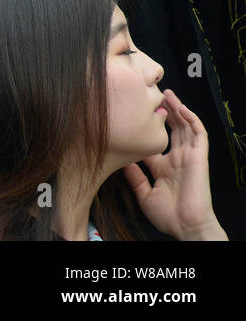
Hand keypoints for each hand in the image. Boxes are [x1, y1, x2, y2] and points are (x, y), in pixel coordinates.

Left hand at [123, 89, 226, 239]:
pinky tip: (183, 108)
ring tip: (167, 93)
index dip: (147, 127)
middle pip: (172, 128)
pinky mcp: (199, 158)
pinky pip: (199, 135)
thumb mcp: (143, 192)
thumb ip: (134, 176)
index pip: (155, 140)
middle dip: (164, 111)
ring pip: (185, 126)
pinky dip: (193, 120)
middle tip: (152, 94)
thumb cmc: (168, 215)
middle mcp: (176, 158)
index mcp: (163, 166)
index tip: (132, 112)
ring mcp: (189, 157)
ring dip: (178, 109)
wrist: (187, 227)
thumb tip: (121, 160)